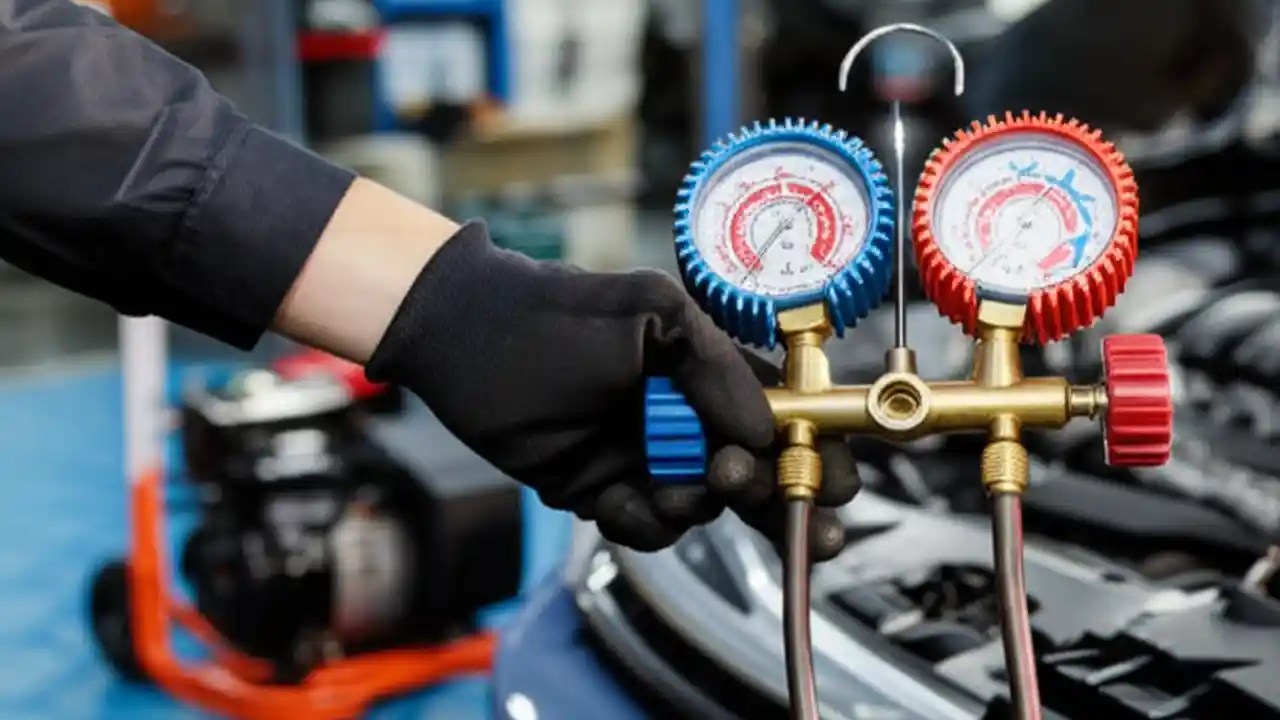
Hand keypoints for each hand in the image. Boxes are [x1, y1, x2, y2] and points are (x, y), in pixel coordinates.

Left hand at [366, 223, 859, 559]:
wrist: (464, 339)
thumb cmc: (556, 314)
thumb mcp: (649, 313)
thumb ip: (714, 366)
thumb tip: (762, 427)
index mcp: (708, 372)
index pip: (783, 416)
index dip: (815, 452)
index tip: (831, 483)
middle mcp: (686, 419)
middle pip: (757, 475)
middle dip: (768, 495)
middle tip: (740, 487)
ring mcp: (647, 457)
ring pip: (702, 509)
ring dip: (692, 506)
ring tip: (665, 486)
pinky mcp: (604, 490)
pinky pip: (647, 528)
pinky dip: (640, 523)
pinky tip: (617, 499)